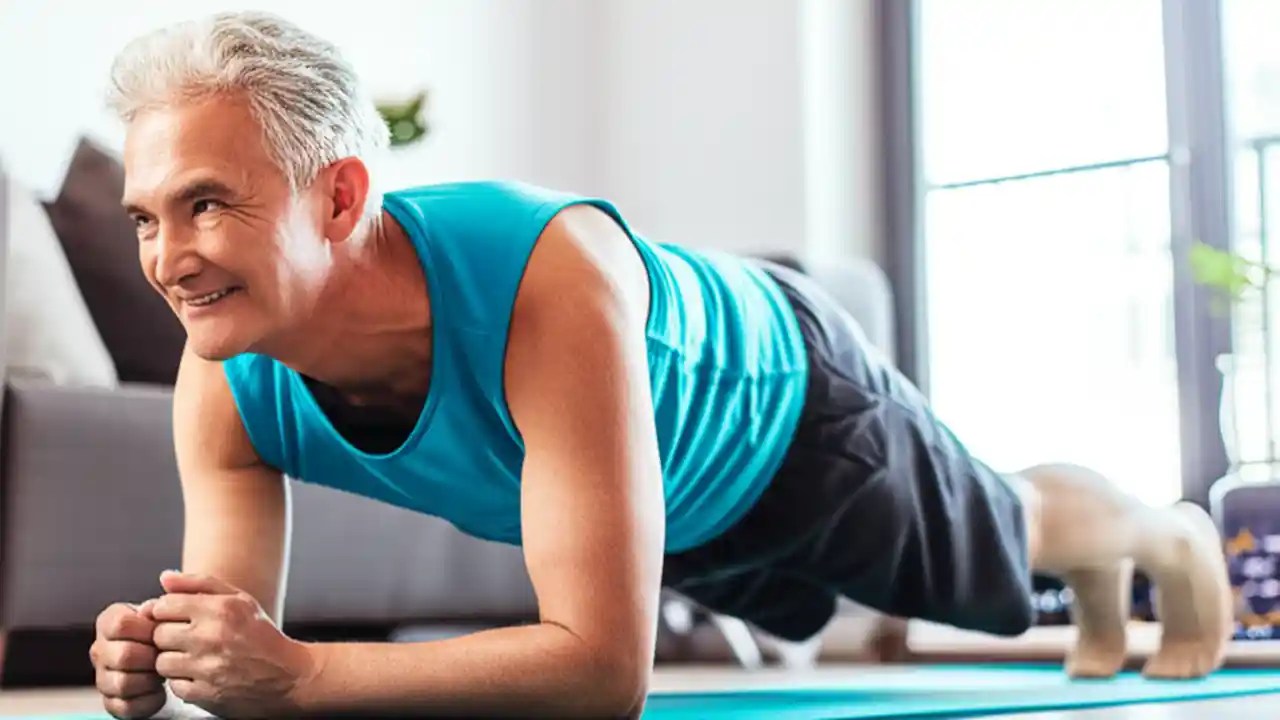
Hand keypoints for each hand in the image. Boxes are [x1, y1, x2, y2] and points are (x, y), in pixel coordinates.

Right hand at [90, 600, 165, 718]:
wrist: (170, 658)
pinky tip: (158, 691)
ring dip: (150, 679)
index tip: (161, 633)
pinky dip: (149, 700)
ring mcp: (103, 678)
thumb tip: (154, 609)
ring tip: (162, 673)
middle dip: (152, 657)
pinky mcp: (112, 703)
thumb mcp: (165, 613)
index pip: (120, 624)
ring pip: (123, 683)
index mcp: (110, 622)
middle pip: (123, 655)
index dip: (146, 630)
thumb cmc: (166, 633)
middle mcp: (101, 650)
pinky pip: (126, 706)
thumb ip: (159, 608)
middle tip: (166, 656)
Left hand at [150, 571, 318, 717]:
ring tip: (193, 658)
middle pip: (158, 634)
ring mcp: (207, 668)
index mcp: (220, 609)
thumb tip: (164, 577)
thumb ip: (199, 584)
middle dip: (168, 636)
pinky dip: (183, 681)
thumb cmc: (261, 635)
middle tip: (187, 639)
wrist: (289, 677)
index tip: (178, 618)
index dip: (166, 612)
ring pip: (161, 662)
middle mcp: (211, 637)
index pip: (163, 605)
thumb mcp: (240, 600)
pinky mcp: (205, 694)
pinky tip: (200, 674)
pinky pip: (173, 686)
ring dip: (173, 660)